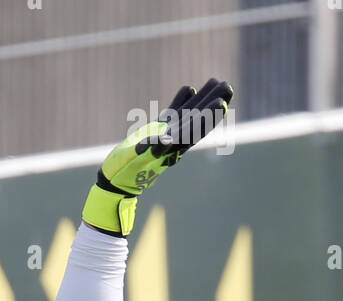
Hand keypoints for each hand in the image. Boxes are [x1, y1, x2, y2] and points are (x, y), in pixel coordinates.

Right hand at [82, 78, 233, 236]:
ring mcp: (166, 135)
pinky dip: (181, 100)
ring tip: (215, 80)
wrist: (114, 179)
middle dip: (212, 103)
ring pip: (188, 113)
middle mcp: (174, 142)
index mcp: (173, 150)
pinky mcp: (156, 131)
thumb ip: (149, 150)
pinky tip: (189, 88)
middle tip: (227, 85)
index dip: (209, 117)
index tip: (221, 102)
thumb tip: (165, 140)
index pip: (195, 130)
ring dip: (202, 98)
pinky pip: (172, 113)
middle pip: (198, 119)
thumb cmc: (123, 173)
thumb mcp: (134, 161)